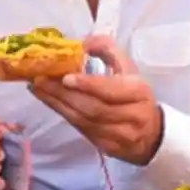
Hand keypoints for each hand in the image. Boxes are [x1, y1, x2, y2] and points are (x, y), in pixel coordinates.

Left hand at [30, 34, 163, 165]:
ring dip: (57, 103)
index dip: (89, 85)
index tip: (66, 77)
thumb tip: (84, 44)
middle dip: (64, 94)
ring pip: (84, 120)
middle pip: (93, 107)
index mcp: (138, 92)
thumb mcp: (127, 67)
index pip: (112, 90)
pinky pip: (81, 129)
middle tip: (40, 79)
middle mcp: (132, 115)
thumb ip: (108, 49)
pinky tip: (48, 100)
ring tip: (38, 87)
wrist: (150, 133)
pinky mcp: (106, 146)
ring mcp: (119, 135)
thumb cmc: (133, 94)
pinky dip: (62, 113)